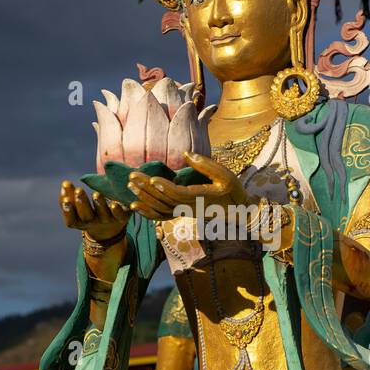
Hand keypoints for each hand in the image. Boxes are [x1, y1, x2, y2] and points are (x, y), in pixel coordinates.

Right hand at [58, 180, 129, 243]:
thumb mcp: (79, 205)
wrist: (111, 227)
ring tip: (95, 193)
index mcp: (80, 221)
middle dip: (82, 203)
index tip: (65, 200)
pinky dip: (116, 210)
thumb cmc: (90, 211)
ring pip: (102, 214)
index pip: (71, 219)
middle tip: (79, 190)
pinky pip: (119, 215)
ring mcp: (107, 221)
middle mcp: (93, 222)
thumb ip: (70, 195)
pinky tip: (114, 203)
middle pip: (86, 215)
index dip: (67, 211)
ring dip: (99, 204)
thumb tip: (65, 184)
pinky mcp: (121, 218)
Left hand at [127, 152, 251, 221]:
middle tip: (132, 177)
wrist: (238, 212)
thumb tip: (185, 153)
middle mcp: (190, 208)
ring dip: (144, 199)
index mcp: (201, 198)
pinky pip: (162, 217)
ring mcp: (185, 213)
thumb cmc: (232, 191)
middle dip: (147, 190)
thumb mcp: (225, 175)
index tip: (152, 179)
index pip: (179, 195)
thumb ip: (205, 164)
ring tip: (130, 186)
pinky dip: (147, 213)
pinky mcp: (182, 214)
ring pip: (161, 210)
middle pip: (165, 201)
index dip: (165, 188)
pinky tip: (135, 206)